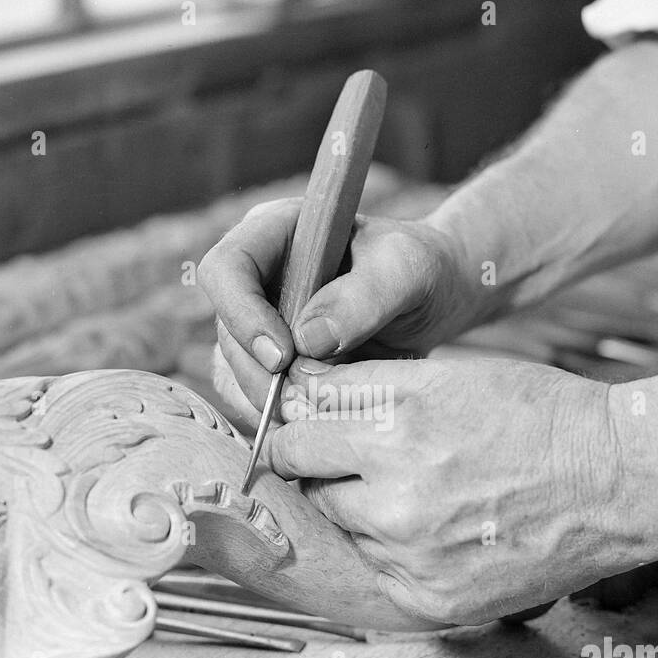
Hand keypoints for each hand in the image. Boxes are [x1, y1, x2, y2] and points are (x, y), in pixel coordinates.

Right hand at [197, 199, 481, 426]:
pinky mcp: (268, 361)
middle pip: (226, 332)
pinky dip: (275, 418)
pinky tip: (313, 425)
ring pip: (231, 371)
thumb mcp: (407, 269)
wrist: (432, 299)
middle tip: (307, 401)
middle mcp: (255, 277)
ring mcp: (257, 321)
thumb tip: (308, 340)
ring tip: (317, 414)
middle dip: (261, 375)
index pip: (226, 270)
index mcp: (275, 233)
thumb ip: (364, 297)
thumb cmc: (419, 268)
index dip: (243, 317)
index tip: (284, 357)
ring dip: (266, 403)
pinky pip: (250, 397)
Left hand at [261, 355, 639, 624]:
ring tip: (426, 491)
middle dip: (327, 463)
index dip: (302, 421)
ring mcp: (411, 552)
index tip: (314, 426)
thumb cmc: (541, 416)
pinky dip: (394, 551)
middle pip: (305, 476)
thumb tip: (297, 396)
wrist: (621, 481)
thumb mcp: (451, 376)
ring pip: (340, 524)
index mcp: (395, 421)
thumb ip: (364, 388)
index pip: (295, 425)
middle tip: (375, 457)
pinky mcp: (431, 598)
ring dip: (362, 508)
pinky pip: (376, 569)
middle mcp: (393, 489)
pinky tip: (442, 529)